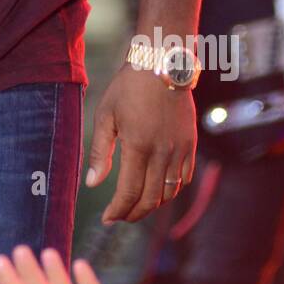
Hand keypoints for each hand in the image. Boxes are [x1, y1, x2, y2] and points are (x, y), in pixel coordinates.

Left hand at [86, 63, 196, 221]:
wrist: (162, 65)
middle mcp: (162, 153)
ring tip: (136, 206)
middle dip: (133, 214)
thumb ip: (99, 152)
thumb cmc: (128, 88)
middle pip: (151, 200)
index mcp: (138, 146)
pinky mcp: (190, 145)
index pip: (130, 193)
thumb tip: (92, 184)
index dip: (118, 210)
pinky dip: (171, 191)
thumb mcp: (106, 116)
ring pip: (169, 193)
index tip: (107, 218)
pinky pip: (184, 179)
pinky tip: (158, 190)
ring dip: (152, 205)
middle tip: (119, 217)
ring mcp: (180, 150)